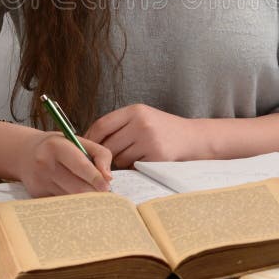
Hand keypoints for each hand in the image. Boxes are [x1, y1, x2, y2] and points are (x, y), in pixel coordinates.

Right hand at [15, 130, 112, 196]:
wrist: (24, 153)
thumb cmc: (58, 146)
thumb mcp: (78, 141)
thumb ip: (99, 154)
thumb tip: (108, 177)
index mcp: (57, 146)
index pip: (81, 165)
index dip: (96, 178)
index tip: (107, 186)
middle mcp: (45, 164)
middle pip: (77, 187)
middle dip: (94, 193)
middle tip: (104, 195)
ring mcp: (40, 181)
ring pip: (70, 198)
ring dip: (85, 200)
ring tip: (93, 195)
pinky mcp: (37, 195)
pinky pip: (61, 203)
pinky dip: (73, 202)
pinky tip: (77, 198)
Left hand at [84, 104, 199, 168]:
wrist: (193, 137)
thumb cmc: (162, 128)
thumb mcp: (142, 117)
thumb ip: (119, 125)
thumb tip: (89, 142)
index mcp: (135, 110)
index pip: (102, 125)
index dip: (90, 138)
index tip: (85, 147)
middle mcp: (142, 124)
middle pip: (108, 145)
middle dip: (105, 155)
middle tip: (108, 158)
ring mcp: (150, 141)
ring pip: (119, 159)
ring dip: (121, 162)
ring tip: (136, 154)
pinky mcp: (157, 157)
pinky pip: (133, 167)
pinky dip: (134, 167)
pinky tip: (145, 160)